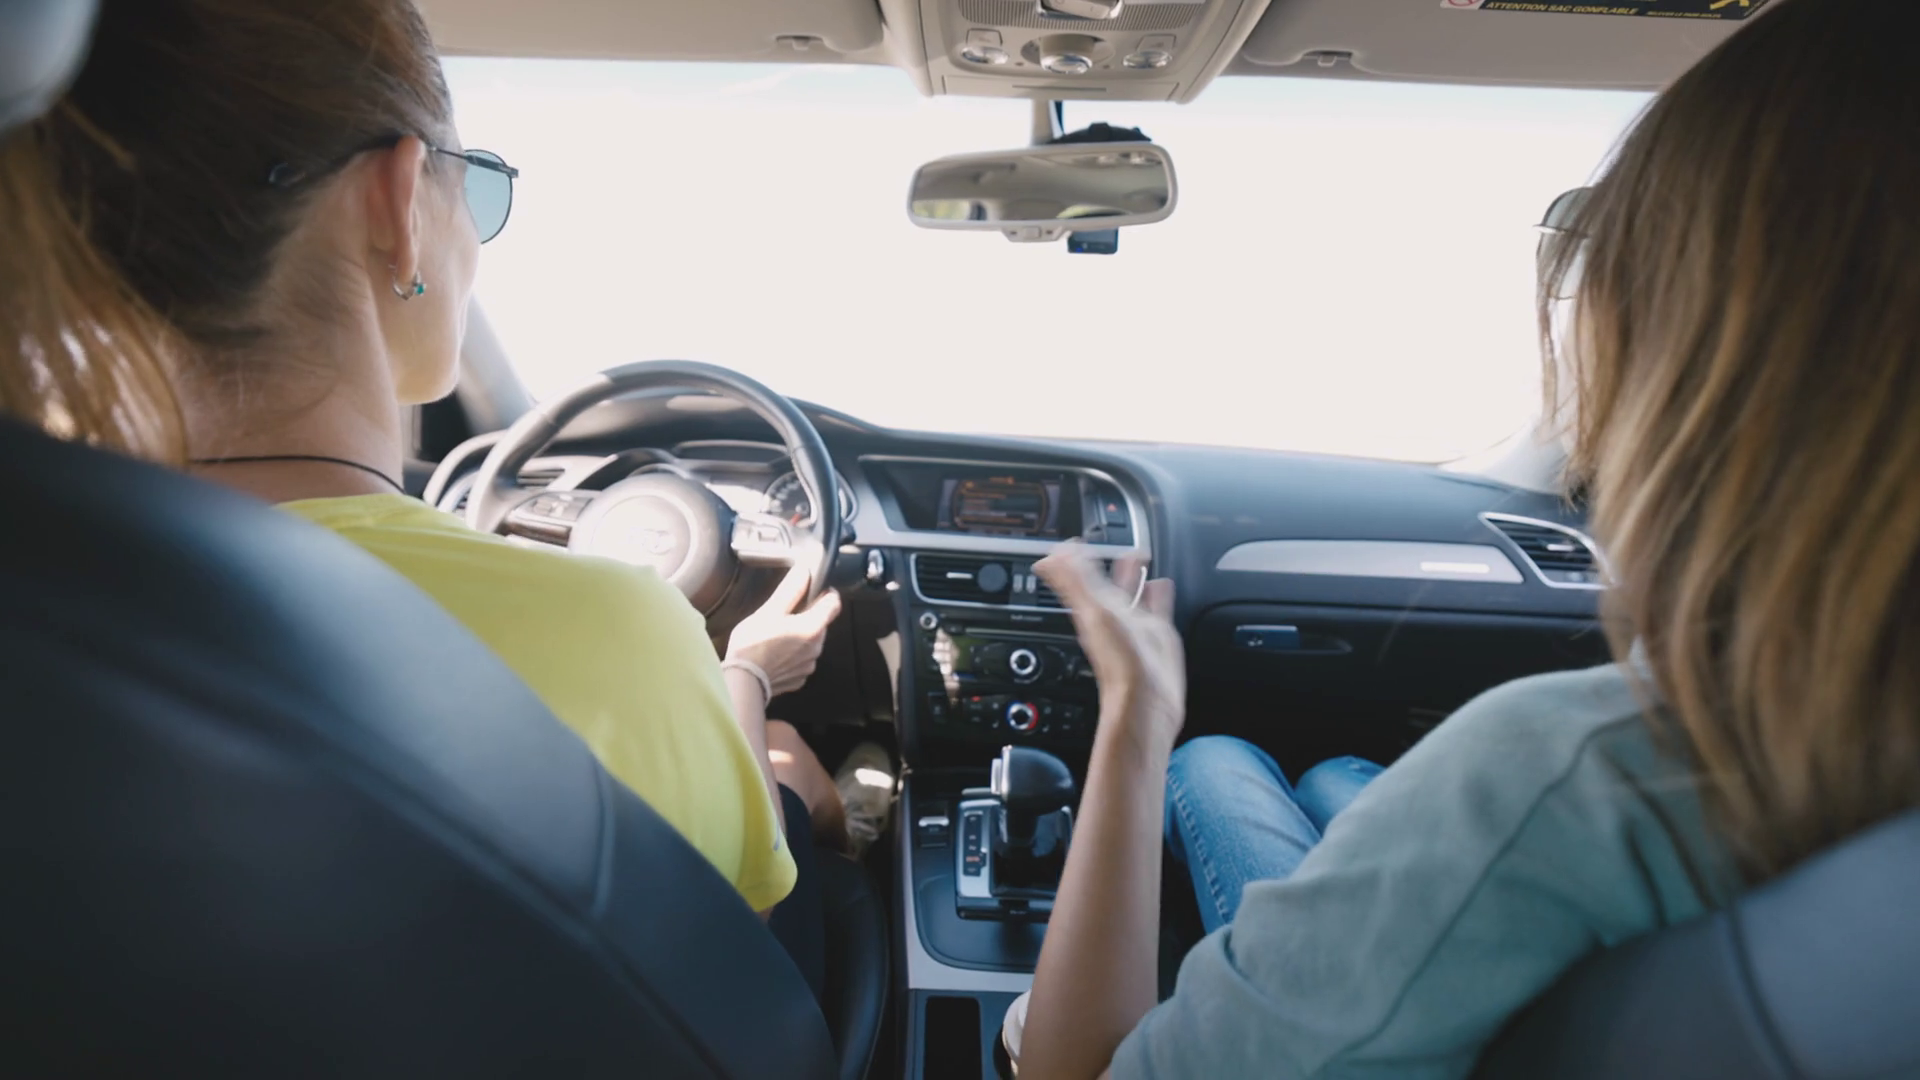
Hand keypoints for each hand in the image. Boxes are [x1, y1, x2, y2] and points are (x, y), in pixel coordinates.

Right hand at [725, 566, 842, 697]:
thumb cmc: (753, 646)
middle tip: (784, 615)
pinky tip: (774, 654)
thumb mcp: (769, 611)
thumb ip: (790, 590)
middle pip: (820, 624)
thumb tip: (804, 572)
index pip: (834, 604)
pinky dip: (792, 656)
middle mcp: (816, 648)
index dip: (827, 594)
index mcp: (813, 627)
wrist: (743, 682)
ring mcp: (808, 665)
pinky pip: (800, 661)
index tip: (817, 591)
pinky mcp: (799, 679)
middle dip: (807, 617)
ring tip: (775, 636)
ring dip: (799, 637)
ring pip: (810, 643)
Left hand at [1034, 544, 1184, 752]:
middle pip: (1106, 583)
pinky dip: (1156, 594)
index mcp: (1093, 608)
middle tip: (1110, 545)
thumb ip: (1073, 582)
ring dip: (1132, 576)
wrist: (1147, 698)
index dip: (1077, 559)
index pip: (1080, 577)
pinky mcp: (1157, 635)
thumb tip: (1049, 557)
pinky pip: (1155, 608)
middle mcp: (1112, 616)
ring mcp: (1135, 626)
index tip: (1076, 541)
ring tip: (1137, 558)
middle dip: (1108, 563)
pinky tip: (1160, 586)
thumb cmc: (1118, 660)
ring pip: (1131, 594)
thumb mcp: (1093, 611)